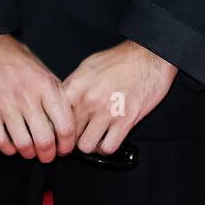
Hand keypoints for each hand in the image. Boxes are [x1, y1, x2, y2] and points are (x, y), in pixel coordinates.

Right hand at [0, 33, 75, 162]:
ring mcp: (6, 105)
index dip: (68, 144)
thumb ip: (54, 91)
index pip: (65, 124)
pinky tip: (12, 146)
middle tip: (48, 155)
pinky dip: (8, 149)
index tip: (65, 148)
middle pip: (44, 139)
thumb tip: (66, 115)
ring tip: (31, 152)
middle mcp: (28, 98)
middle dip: (49, 154)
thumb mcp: (42, 69)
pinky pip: (0, 140)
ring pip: (23, 144)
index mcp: (46, 86)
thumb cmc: (14, 56)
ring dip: (29, 153)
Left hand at [62, 41, 177, 154]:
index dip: (56, 127)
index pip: (54, 117)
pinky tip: (108, 138)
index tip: (60, 131)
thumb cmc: (121, 59)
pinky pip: (108, 148)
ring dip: (90, 144)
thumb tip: (62, 101)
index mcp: (77, 86)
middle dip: (73, 137)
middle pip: (68, 134)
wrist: (149, 56)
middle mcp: (88, 100)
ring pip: (85, 146)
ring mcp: (106, 112)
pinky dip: (107, 147)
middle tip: (79, 135)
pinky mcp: (125, 122)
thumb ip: (73, 85)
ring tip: (94, 136)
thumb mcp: (89, 65)